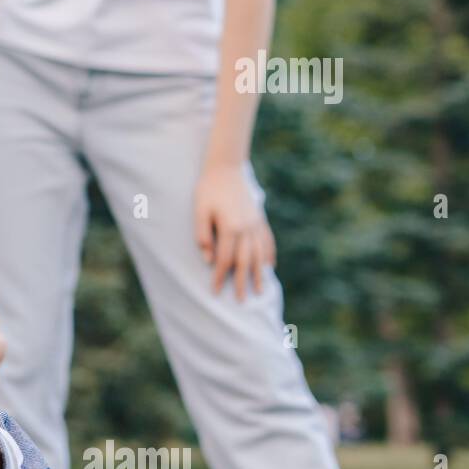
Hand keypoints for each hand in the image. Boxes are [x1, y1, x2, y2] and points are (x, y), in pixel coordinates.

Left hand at [193, 161, 275, 301]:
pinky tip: (269, 266)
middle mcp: (247, 228)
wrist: (225, 168)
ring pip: (259, 254)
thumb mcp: (199, 211)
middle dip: (242, 282)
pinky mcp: (260, 218)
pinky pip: (267, 240)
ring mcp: (256, 223)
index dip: (219, 277)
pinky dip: (268, 255)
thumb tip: (208, 259)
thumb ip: (203, 235)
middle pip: (245, 261)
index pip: (225, 259)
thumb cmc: (208, 190)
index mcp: (231, 227)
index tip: (215, 292)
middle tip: (241, 300)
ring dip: (259, 273)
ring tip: (260, 290)